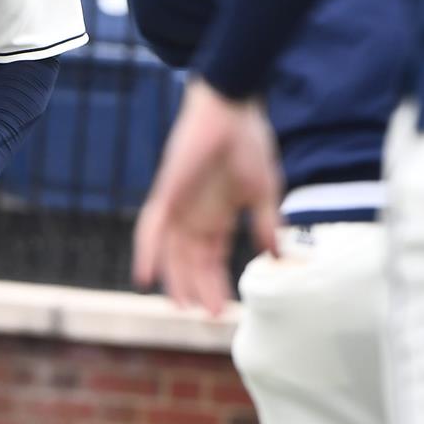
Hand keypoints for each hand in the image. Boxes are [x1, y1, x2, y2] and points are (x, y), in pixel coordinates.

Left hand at [132, 80, 280, 315]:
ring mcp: (178, 205)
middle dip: (199, 289)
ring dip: (175, 280)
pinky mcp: (166, 193)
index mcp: (216, 216)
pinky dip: (146, 253)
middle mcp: (194, 216)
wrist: (232, 107)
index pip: (212, 259)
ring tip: (182, 307)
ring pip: (171, 253)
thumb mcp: (264, 192)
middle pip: (191, 262)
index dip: (217, 285)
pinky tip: (144, 278)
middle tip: (209, 316)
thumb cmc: (250, 143)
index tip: (225, 312)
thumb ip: (266, 224)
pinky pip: (150, 227)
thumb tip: (278, 257)